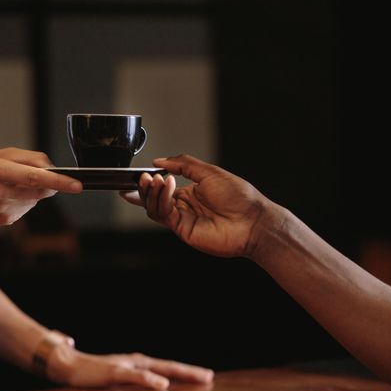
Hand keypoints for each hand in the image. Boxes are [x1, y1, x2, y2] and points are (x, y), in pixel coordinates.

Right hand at [0, 147, 81, 225]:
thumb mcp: (0, 154)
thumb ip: (29, 158)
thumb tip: (52, 167)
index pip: (35, 177)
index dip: (58, 182)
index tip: (76, 185)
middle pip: (39, 191)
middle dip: (47, 185)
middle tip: (38, 177)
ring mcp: (1, 209)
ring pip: (34, 201)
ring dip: (31, 193)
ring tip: (9, 186)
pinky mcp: (4, 220)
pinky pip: (25, 209)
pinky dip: (22, 202)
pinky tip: (4, 197)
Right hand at [46, 342, 213, 390]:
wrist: (66, 365)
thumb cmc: (90, 374)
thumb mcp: (114, 380)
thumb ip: (129, 382)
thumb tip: (149, 388)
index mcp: (137, 364)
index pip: (167, 367)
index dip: (186, 372)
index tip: (204, 377)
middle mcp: (136, 362)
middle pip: (169, 366)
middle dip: (190, 372)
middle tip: (210, 377)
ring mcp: (126, 366)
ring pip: (159, 369)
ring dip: (180, 373)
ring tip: (199, 378)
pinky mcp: (114, 372)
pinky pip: (136, 376)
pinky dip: (150, 380)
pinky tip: (163, 385)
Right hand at [121, 154, 279, 258]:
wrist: (252, 221)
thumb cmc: (239, 198)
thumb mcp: (209, 171)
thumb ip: (183, 164)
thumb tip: (160, 160)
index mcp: (191, 192)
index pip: (163, 187)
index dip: (148, 182)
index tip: (138, 174)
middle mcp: (185, 206)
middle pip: (154, 198)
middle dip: (145, 186)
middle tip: (143, 177)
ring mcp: (183, 219)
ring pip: (155, 207)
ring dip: (152, 192)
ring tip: (155, 179)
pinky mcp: (183, 229)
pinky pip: (164, 215)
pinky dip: (161, 200)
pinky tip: (167, 187)